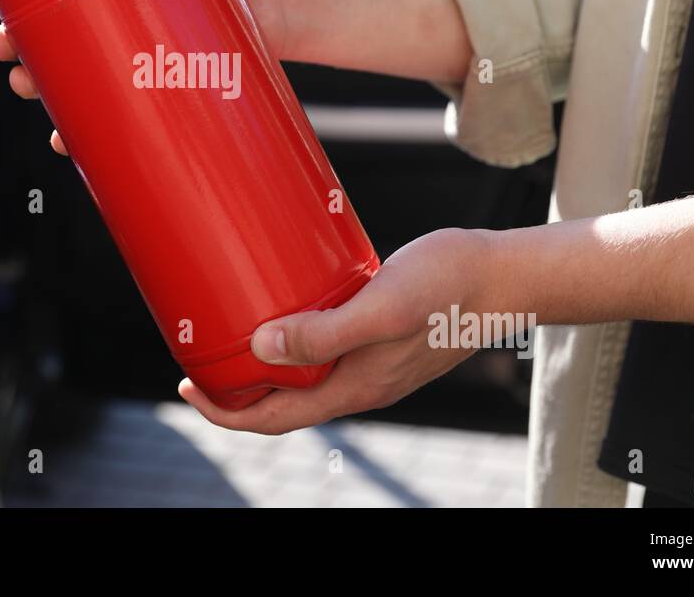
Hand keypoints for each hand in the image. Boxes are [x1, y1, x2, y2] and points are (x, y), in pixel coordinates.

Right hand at [0, 0, 290, 153]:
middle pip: (42, 18)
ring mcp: (129, 41)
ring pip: (66, 66)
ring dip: (34, 81)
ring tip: (26, 86)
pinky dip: (79, 128)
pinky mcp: (153, 78)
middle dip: (11, 33)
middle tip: (4, 42)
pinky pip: (107, 107)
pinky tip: (62, 139)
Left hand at [179, 189, 693, 435]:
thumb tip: (260, 347)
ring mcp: (373, 363)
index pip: (275, 418)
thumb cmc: (448, 288)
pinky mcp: (382, 336)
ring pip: (304, 377)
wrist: (505, 276)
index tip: (187, 385)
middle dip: (237, 390)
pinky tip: (285, 307)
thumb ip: (324, 332)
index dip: (226, 411)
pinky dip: (295, 341)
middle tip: (198, 359)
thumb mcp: (381, 306)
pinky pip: (326, 350)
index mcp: (355, 387)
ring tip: (230, 334)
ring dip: (264, 367)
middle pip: (284, 404)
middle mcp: (360, 383)